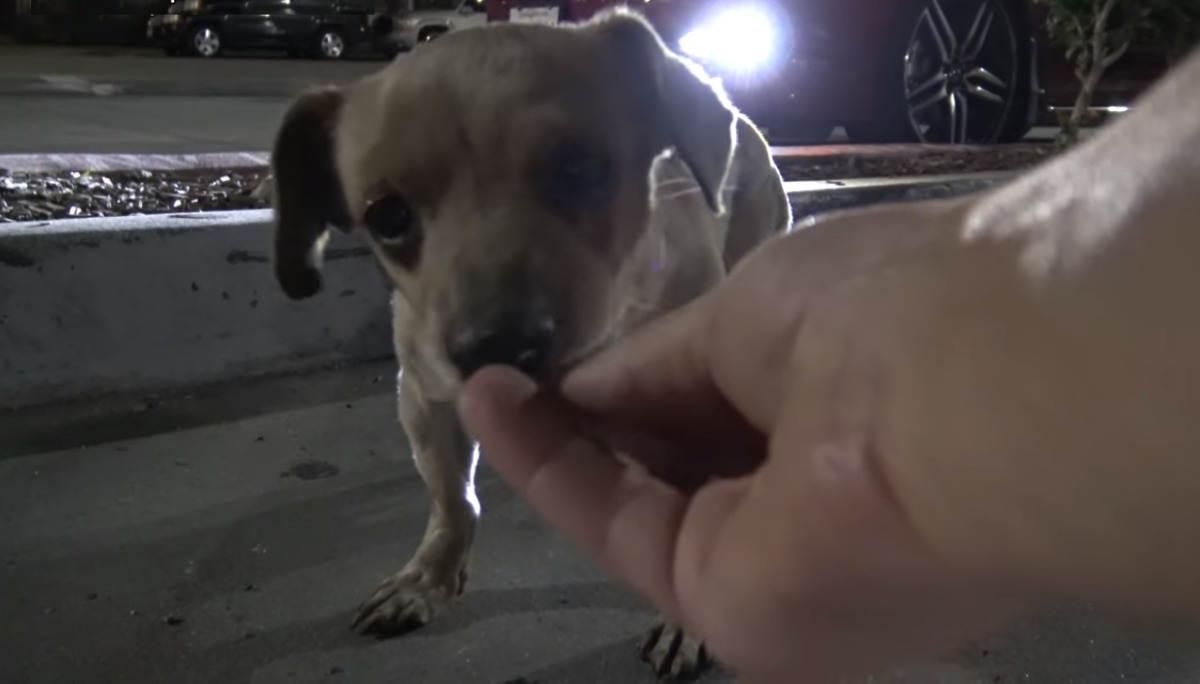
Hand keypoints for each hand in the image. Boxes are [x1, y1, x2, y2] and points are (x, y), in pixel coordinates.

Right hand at [460, 194, 1045, 680]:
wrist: (958, 400)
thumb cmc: (873, 314)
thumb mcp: (761, 311)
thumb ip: (676, 361)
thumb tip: (594, 384)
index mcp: (842, 416)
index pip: (726, 402)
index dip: (641, 380)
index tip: (571, 356)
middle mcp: (811, 499)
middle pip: (682, 460)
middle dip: (597, 421)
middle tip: (514, 378)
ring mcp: (772, 560)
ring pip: (643, 504)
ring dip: (558, 444)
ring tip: (486, 388)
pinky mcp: (731, 609)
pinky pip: (623, 530)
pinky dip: (554, 472)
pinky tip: (497, 409)